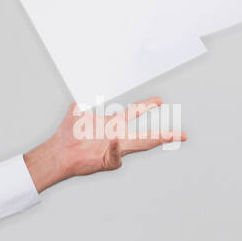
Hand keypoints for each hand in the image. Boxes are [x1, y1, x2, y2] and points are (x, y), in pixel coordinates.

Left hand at [23, 96, 187, 190]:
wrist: (59, 151)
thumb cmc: (69, 132)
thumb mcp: (78, 108)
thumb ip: (86, 95)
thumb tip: (88, 79)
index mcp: (113, 124)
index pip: (134, 113)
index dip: (147, 106)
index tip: (160, 101)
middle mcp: (118, 137)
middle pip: (146, 135)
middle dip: (164, 134)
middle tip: (181, 134)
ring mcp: (115, 150)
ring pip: (139, 146)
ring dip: (153, 140)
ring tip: (166, 136)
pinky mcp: (108, 161)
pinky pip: (116, 155)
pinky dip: (115, 147)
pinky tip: (115, 140)